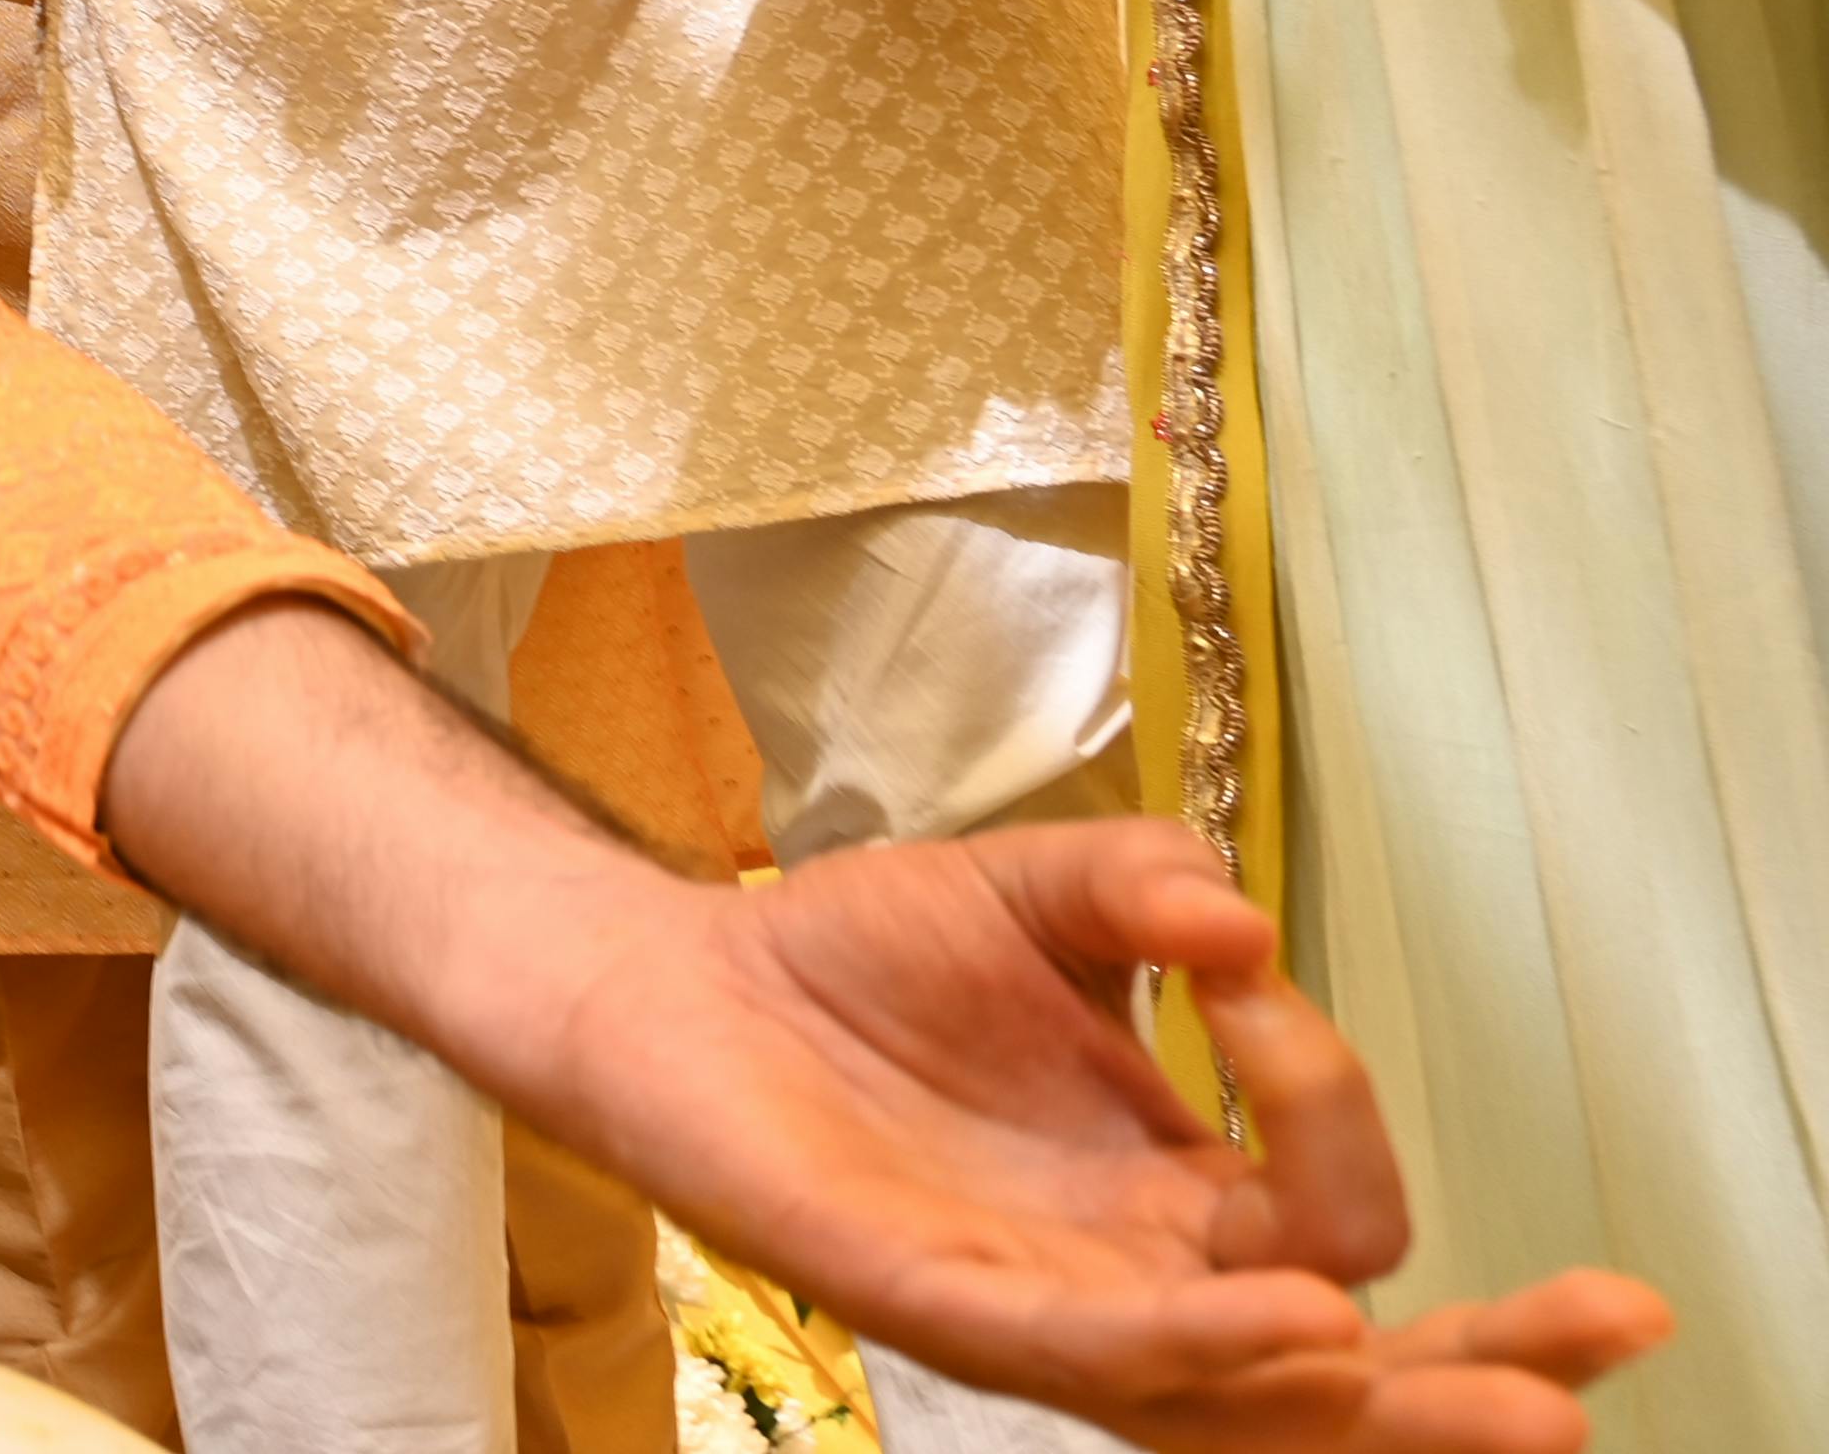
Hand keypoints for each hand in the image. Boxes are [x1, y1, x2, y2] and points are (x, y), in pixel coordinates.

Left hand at [532, 823, 1663, 1446]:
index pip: (1337, 1207)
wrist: (670, 977)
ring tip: (1503, 1395)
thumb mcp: (1035, 893)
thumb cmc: (854, 958)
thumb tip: (1241, 920)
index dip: (1331, 1091)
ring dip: (1376, 1399)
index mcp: (1175, 1196)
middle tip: (1620, 1329)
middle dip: (1492, 1360)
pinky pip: (1085, 1357)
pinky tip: (1289, 1325)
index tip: (1247, 974)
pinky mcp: (933, 1303)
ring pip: (1243, 1402)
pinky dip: (1193, 1349)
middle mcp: (1134, 1274)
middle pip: (1347, 1366)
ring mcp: (1040, 1305)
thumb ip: (1144, 888)